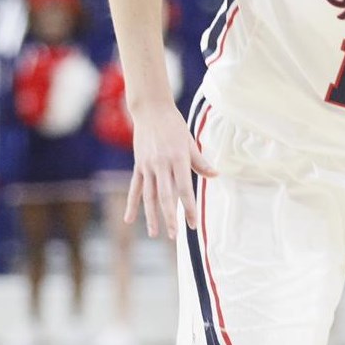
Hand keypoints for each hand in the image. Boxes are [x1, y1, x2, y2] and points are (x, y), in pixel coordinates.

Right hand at [125, 101, 216, 239]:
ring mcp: (148, 166)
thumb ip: (200, 161)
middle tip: (174, 235)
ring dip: (152, 216)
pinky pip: (135, 188)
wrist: (151, 110)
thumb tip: (215, 175)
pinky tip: (128, 219)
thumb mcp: (189, 142)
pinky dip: (132, 204)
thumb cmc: (174, 126)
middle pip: (166, 196)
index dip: (189, 207)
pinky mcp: (138, 165)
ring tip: (154, 234)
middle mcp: (162, 164)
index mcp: (178, 158)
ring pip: (149, 195)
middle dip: (170, 217)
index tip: (193, 223)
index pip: (184, 189)